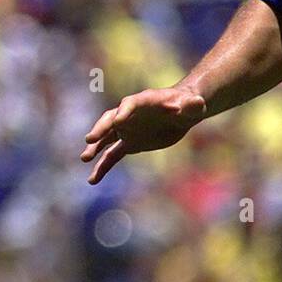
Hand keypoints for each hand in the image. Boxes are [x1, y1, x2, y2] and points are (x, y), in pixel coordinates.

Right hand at [79, 86, 207, 183]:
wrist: (181, 114)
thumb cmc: (188, 105)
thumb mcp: (193, 104)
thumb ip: (193, 104)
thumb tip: (196, 103)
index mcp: (141, 102)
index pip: (128, 105)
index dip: (123, 112)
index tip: (118, 121)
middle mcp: (128, 115)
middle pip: (110, 121)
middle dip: (100, 130)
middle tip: (90, 140)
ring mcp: (126, 130)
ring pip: (106, 139)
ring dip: (95, 148)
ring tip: (84, 158)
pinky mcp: (129, 144)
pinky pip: (112, 155)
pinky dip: (102, 166)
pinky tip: (93, 179)